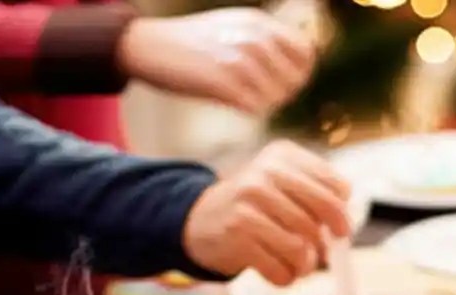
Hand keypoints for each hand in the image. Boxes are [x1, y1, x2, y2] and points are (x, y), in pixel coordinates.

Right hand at [117, 8, 315, 114]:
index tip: (281, 82)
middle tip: (261, 96)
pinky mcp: (223, 81)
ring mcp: (239, 59)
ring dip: (264, 104)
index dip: (299, 73)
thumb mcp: (235, 27)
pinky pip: (255, 107)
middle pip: (296, 80)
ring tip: (245, 99)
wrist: (149, 45)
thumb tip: (300, 64)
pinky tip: (233, 103)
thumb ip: (267, 41)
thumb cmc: (194, 43)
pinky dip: (248, 110)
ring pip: (277, 97)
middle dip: (284, 93)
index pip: (306, 53)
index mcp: (260, 23)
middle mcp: (254, 38)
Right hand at [183, 140, 350, 284]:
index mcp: (283, 156)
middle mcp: (265, 174)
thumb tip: (345, 229)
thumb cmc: (257, 206)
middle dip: (327, 243)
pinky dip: (285, 277)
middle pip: (323, 218)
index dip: (342, 215)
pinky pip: (280, 269)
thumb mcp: (284, 185)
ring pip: (302, 248)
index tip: (339, 230)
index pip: (336, 188)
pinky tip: (279, 272)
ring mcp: (248, 203)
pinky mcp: (237, 235)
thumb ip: (319, 197)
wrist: (201, 218)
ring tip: (299, 265)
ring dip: (305, 266)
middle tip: (322, 253)